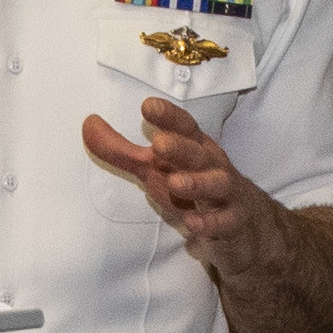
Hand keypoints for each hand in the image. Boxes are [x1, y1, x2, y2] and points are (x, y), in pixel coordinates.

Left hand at [79, 95, 292, 277]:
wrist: (244, 227)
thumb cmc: (194, 188)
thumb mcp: (156, 168)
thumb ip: (121, 150)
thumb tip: (88, 123)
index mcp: (195, 147)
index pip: (185, 126)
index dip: (168, 116)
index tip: (148, 106)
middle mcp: (213, 166)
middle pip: (200, 153)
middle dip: (181, 147)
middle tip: (158, 145)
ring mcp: (227, 195)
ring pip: (217, 185)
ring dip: (197, 184)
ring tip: (176, 184)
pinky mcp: (233, 224)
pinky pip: (225, 223)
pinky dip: (209, 224)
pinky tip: (192, 224)